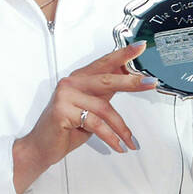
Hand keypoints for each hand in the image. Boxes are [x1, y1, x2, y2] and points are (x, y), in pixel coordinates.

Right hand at [13, 42, 157, 192]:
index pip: (104, 62)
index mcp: (79, 78)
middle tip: (150, 83)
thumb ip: (105, 94)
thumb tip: (130, 81)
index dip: (123, 54)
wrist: (42, 146)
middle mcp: (71, 82)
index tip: (140, 47)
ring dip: (121, 128)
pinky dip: (110, 137)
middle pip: (106, 80)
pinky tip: (118, 145)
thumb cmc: (66, 127)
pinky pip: (95, 124)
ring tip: (130, 140)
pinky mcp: (62, 111)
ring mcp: (65, 95)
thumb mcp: (90, 108)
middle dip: (131, 82)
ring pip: (104, 108)